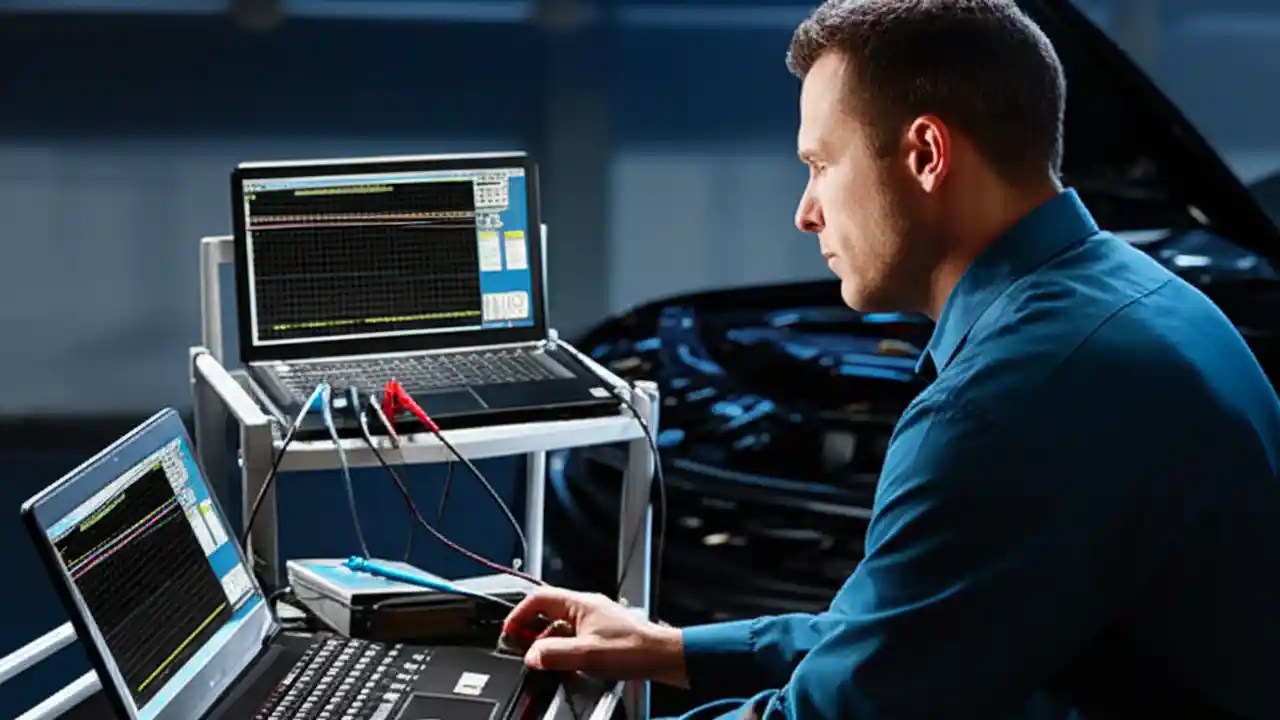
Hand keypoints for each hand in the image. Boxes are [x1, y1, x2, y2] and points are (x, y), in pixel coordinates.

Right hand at [502, 586, 688, 687]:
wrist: (660, 656)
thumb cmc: (633, 648)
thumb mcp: (586, 653)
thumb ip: (554, 654)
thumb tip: (531, 656)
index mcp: (580, 603)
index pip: (538, 598)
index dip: (519, 614)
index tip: (509, 632)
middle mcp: (585, 608)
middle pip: (546, 612)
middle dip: (530, 631)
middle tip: (521, 649)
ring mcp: (592, 620)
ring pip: (558, 627)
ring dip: (546, 643)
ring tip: (542, 661)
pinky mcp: (599, 634)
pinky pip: (571, 638)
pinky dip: (561, 649)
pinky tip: (563, 664)